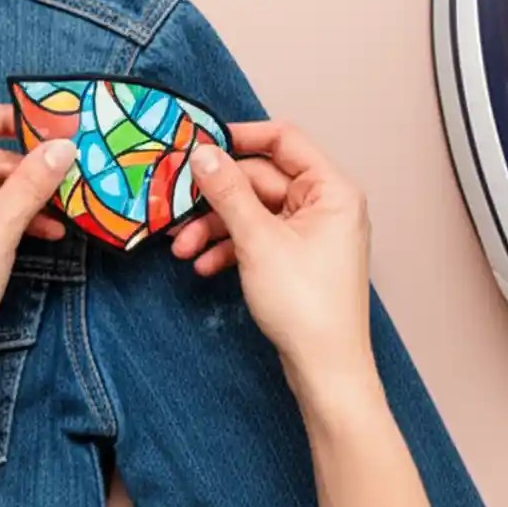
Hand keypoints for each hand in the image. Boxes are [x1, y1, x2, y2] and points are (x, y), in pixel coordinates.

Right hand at [172, 121, 373, 398]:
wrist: (325, 369)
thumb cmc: (308, 306)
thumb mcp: (257, 240)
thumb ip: (228, 191)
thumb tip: (203, 154)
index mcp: (331, 190)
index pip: (284, 140)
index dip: (240, 137)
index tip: (200, 144)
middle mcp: (325, 205)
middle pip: (259, 180)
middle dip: (215, 199)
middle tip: (176, 209)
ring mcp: (310, 233)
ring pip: (252, 212)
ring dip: (214, 227)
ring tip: (183, 248)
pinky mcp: (295, 258)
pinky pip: (257, 238)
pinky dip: (229, 248)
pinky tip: (204, 266)